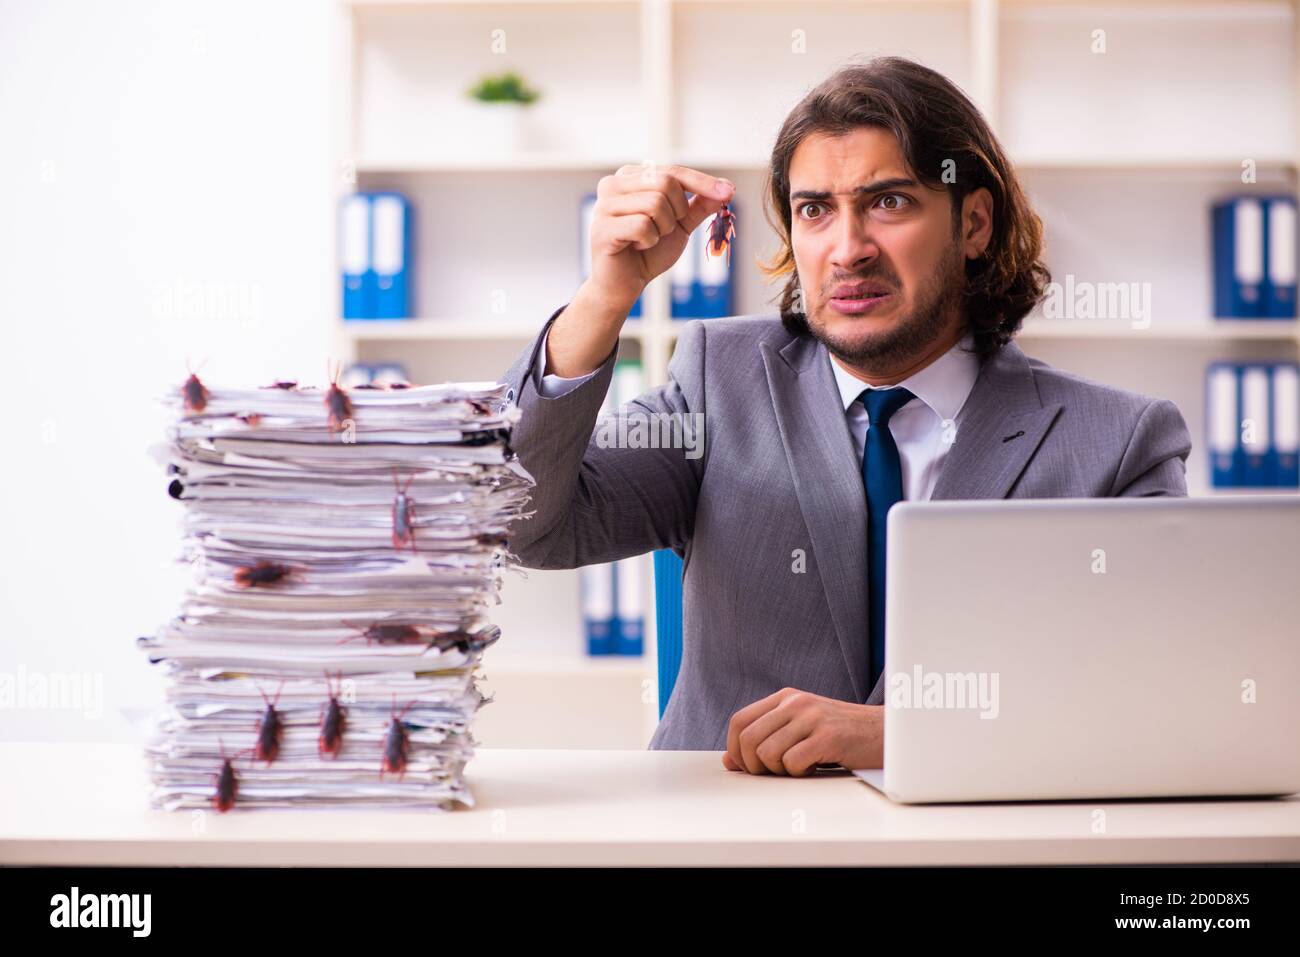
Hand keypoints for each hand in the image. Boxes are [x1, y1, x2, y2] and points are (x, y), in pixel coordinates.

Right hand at [587, 163, 733, 312]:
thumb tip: (726, 190)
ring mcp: (604, 205)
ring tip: (647, 239)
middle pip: (665, 182)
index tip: (729, 192)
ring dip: (662, 229)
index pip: (673, 171)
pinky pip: (642, 226)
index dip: (703, 182)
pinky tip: (635, 247)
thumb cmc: (647, 253)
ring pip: (655, 203)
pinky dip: (648, 241)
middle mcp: (613, 184)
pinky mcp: (602, 228)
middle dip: (677, 211)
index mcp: (631, 177)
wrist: (623, 285)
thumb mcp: (680, 226)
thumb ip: (698, 206)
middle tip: (664, 230)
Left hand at [722, 688, 883, 775]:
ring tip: (799, 767)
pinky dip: (799, 773)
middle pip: (748, 739)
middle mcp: (796, 702)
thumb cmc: (842, 736)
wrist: (886, 733)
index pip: (739, 721)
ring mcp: (812, 717)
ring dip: (779, 771)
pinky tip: (815, 767)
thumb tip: (729, 760)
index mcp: (785, 697)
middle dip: (754, 766)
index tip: (750, 767)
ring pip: (767, 753)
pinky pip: (793, 762)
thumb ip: (766, 738)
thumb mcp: (800, 729)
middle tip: (775, 773)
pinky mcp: (829, 736)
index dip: (736, 749)